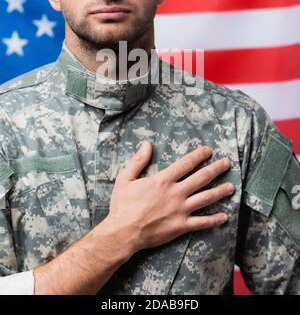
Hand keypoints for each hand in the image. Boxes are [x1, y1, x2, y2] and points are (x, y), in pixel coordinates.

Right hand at [105, 142, 233, 252]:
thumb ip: (138, 161)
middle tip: (226, 164)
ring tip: (231, 187)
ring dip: (220, 191)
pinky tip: (224, 216)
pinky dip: (214, 220)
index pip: (186, 163)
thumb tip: (147, 144)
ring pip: (206, 198)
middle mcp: (175, 193)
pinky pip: (202, 222)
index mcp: (163, 180)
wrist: (123, 232)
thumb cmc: (122, 205)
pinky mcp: (181, 226)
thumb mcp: (125, 179)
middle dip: (215, 169)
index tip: (208, 151)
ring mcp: (180, 210)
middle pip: (201, 178)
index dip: (199, 156)